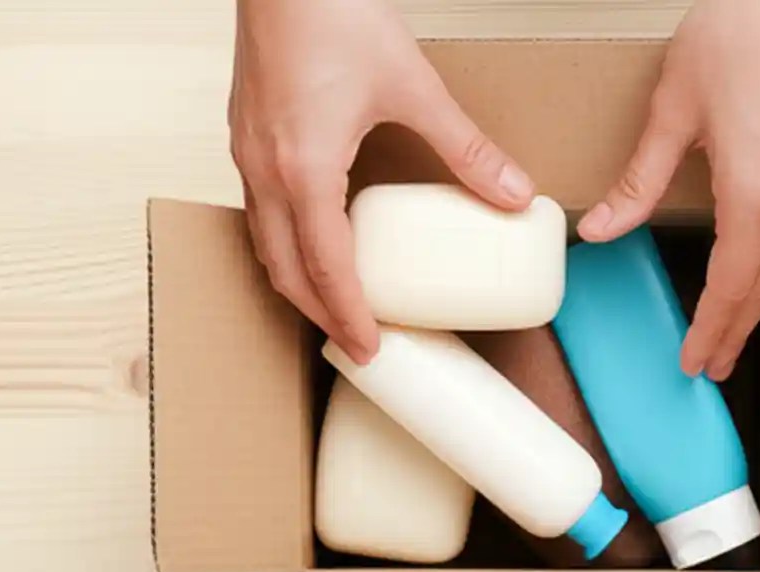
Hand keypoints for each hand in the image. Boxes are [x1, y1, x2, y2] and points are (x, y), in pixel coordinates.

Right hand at [229, 0, 534, 362]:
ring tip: (336, 305)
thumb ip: (465, 147)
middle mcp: (265, 171)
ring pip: (265, 244)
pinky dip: (286, 244)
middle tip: (358, 343)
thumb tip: (512, 192)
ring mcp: (247, 154)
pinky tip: (316, 238)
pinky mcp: (246, 135)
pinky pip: (259, 211)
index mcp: (303, 170)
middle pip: (285, 271)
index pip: (325, 270)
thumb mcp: (412, 87)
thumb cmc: (334, 15)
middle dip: (321, 314)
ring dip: (299, 282)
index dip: (350, 317)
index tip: (371, 350)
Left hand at [578, 0, 759, 380]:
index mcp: (757, 192)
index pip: (731, 286)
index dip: (709, 329)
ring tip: (728, 332)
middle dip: (735, 332)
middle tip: (711, 368)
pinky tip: (751, 269)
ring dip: (753, 302)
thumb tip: (602, 229)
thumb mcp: (672, 111)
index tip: (692, 362)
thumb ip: (639, 179)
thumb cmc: (740, 32)